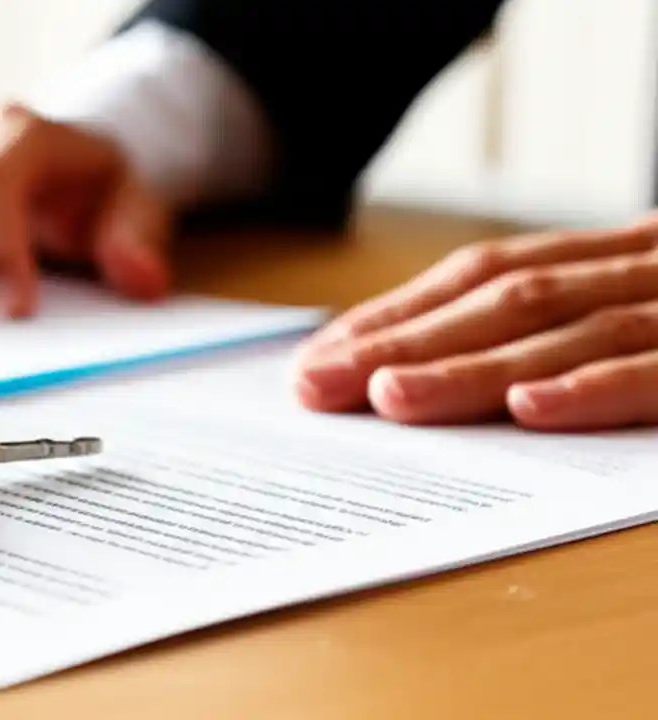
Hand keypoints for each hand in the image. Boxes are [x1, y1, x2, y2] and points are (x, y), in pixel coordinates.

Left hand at [292, 217, 657, 430]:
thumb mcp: (650, 307)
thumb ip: (575, 320)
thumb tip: (433, 367)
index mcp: (624, 254)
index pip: (489, 275)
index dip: (400, 313)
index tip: (321, 355)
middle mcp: (650, 267)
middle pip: (509, 300)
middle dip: (404, 341)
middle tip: (316, 383)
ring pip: (569, 330)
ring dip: (471, 365)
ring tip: (387, 396)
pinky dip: (592, 386)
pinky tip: (526, 409)